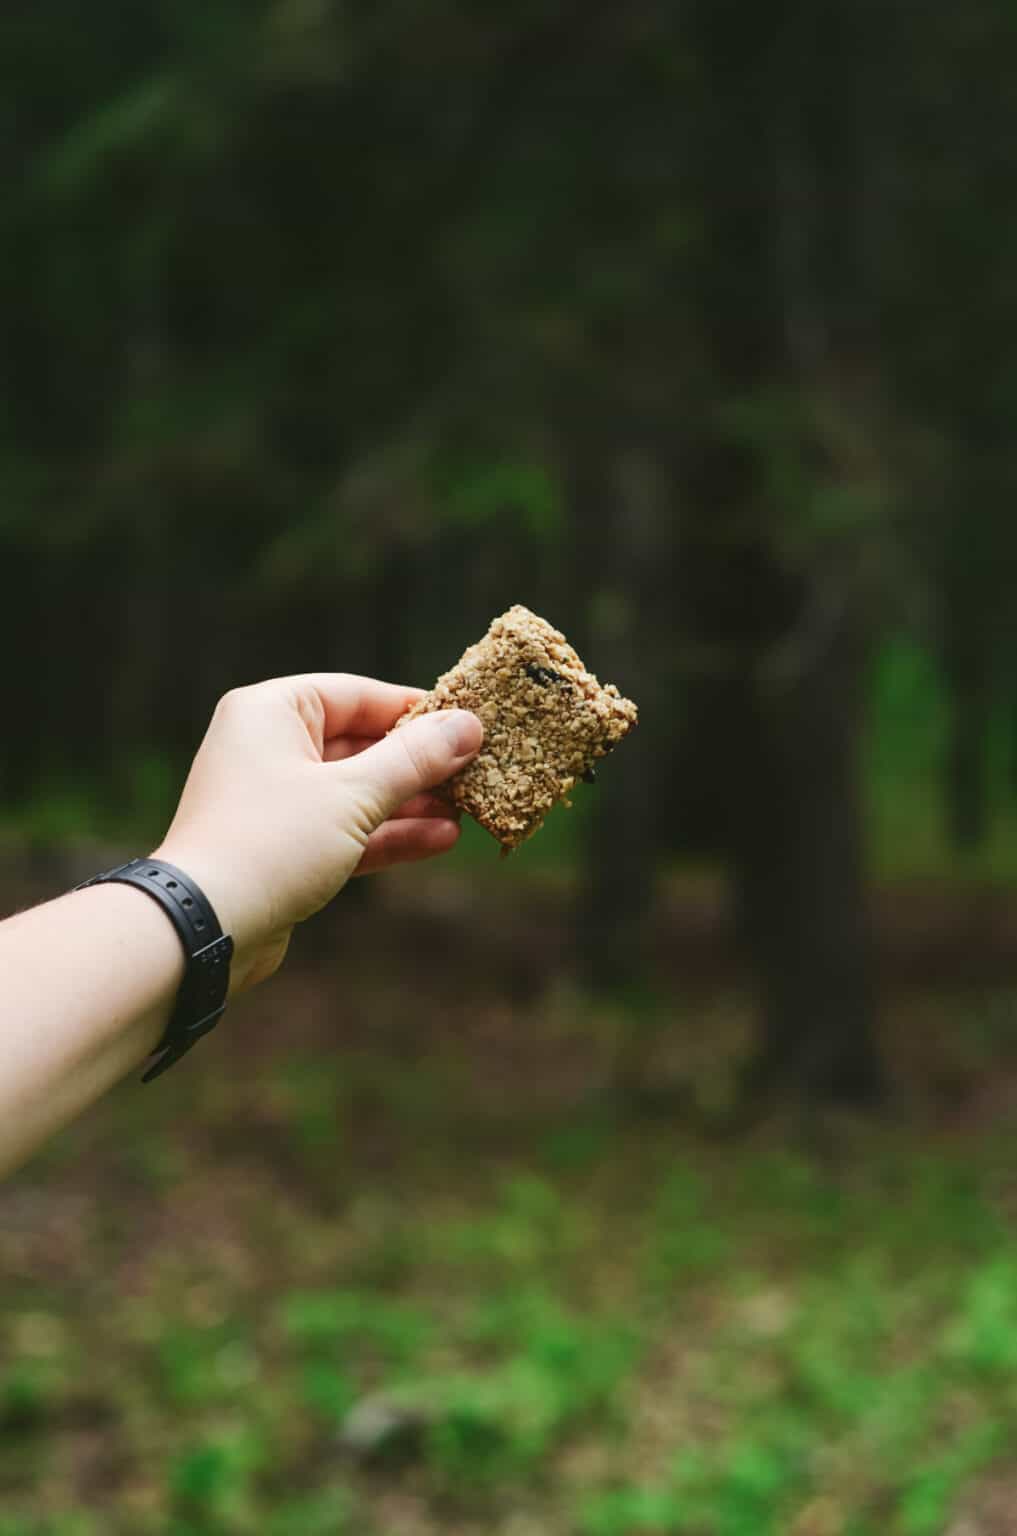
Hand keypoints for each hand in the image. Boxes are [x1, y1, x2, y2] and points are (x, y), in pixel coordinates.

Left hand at [153, 674, 482, 991]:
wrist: (204, 930)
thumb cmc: (270, 844)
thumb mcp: (353, 795)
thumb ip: (414, 759)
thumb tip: (468, 725)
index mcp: (271, 712)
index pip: (357, 694)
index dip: (415, 709)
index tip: (469, 722)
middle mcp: (268, 748)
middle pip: (360, 744)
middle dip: (420, 763)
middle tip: (479, 770)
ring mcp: (275, 801)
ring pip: (357, 791)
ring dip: (412, 802)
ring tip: (468, 809)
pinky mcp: (284, 849)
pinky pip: (346, 830)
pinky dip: (388, 834)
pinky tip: (439, 839)